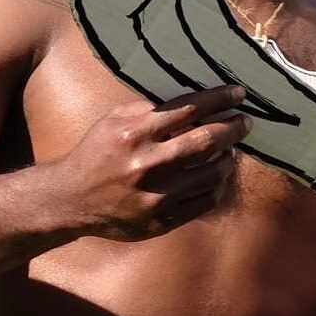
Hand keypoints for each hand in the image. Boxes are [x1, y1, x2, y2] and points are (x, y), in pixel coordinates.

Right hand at [53, 86, 246, 238]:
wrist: (71, 199)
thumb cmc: (96, 154)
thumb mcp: (113, 121)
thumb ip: (149, 110)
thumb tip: (193, 101)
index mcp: (134, 133)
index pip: (188, 109)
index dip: (219, 99)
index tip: (238, 94)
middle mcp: (147, 164)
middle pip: (206, 141)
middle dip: (233, 128)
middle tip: (245, 122)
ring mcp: (156, 196)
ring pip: (212, 174)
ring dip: (228, 159)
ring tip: (230, 150)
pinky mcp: (162, 220)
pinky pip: (205, 201)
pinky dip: (216, 185)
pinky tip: (216, 176)